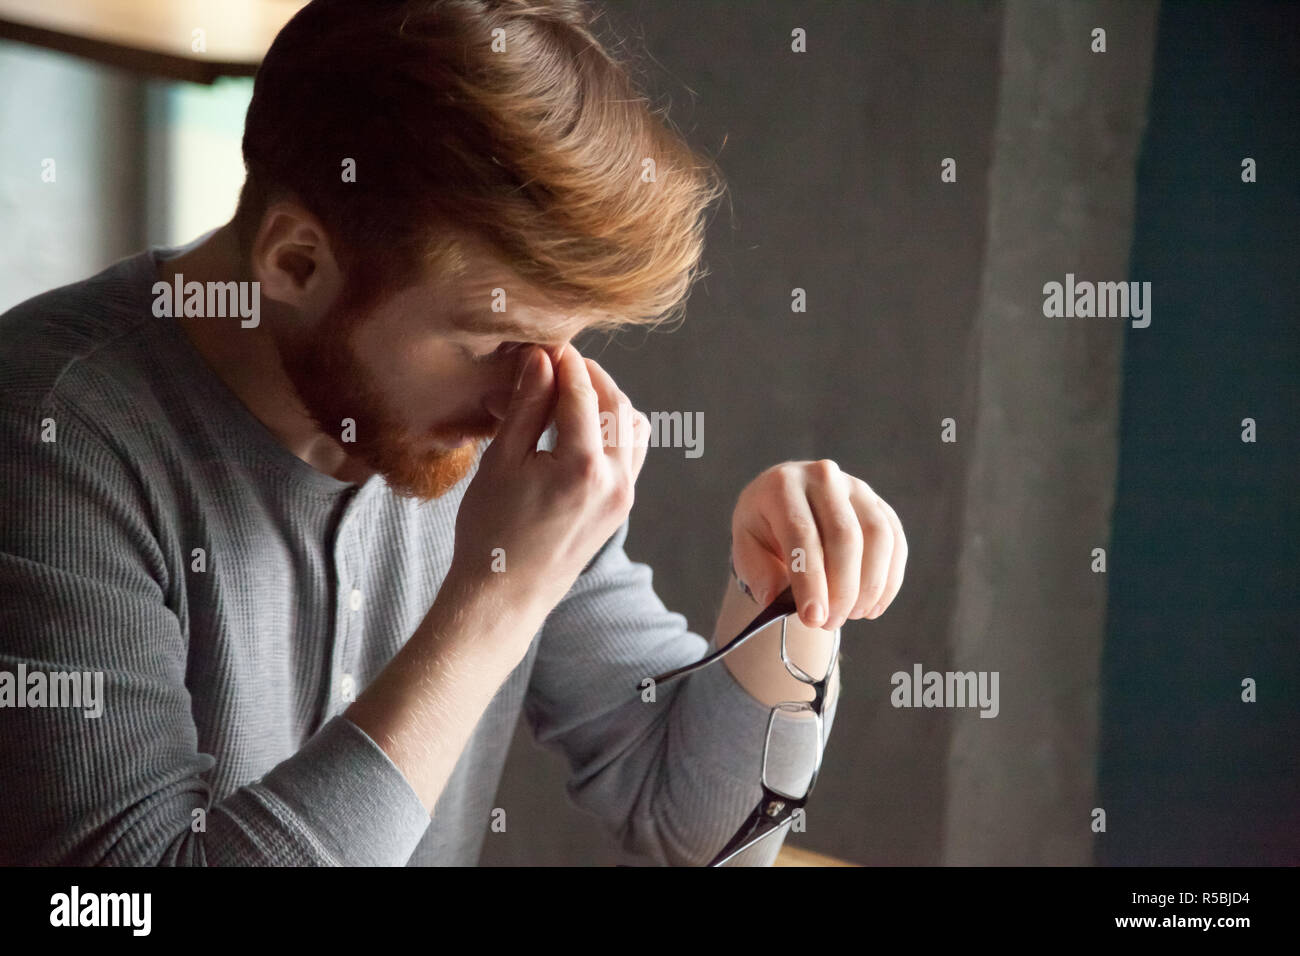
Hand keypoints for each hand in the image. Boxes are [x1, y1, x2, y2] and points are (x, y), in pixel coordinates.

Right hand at [444, 343, 650, 627]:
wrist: (505, 594)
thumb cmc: (491, 532)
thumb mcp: (501, 462)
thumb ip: (528, 407)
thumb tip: (542, 359)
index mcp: (581, 467)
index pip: (582, 393)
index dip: (564, 361)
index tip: (547, 342)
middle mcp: (615, 480)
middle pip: (616, 402)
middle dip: (589, 375)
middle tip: (557, 360)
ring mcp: (625, 495)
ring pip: (632, 425)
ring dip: (607, 399)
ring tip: (570, 390)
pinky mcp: (623, 506)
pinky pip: (633, 452)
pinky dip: (615, 427)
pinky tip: (583, 424)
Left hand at [729, 460, 906, 629]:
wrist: (785, 503)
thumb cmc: (764, 530)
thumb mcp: (746, 547)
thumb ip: (758, 572)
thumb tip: (778, 600)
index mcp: (782, 485)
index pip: (802, 533)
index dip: (810, 580)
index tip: (813, 619)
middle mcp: (823, 477)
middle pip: (845, 536)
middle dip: (842, 588)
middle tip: (831, 623)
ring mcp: (856, 488)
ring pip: (878, 537)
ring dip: (870, 585)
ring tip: (852, 616)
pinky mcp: (879, 505)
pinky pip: (895, 542)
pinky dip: (889, 580)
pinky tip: (873, 606)